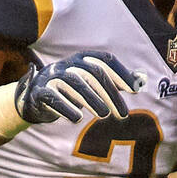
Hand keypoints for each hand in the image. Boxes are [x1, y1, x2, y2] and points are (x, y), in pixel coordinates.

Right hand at [15, 50, 144, 123]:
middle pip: (92, 73)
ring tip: (104, 115)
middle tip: (122, 114)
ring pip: (75, 84)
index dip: (120, 73)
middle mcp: (67, 64)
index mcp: (82, 59)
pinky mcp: (40, 91)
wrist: (35, 98)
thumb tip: (141, 79)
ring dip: (91, 100)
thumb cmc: (71, 91)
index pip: (105, 60)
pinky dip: (66, 107)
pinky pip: (53, 97)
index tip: (135, 90)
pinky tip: (77, 118)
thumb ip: (114, 80)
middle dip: (110, 93)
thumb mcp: (92, 83)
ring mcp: (52, 76)